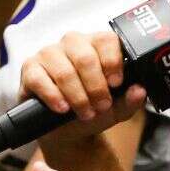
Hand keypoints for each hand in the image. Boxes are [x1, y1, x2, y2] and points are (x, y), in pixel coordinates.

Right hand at [19, 31, 147, 146]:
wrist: (68, 131)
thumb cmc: (94, 111)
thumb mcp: (118, 109)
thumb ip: (131, 100)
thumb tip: (139, 91)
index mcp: (97, 45)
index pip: (106, 40)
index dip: (112, 62)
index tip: (116, 84)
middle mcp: (73, 43)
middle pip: (85, 57)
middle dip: (96, 87)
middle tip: (101, 106)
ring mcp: (49, 54)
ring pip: (64, 70)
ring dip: (77, 96)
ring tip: (85, 112)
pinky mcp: (30, 68)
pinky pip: (40, 79)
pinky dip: (54, 96)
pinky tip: (63, 108)